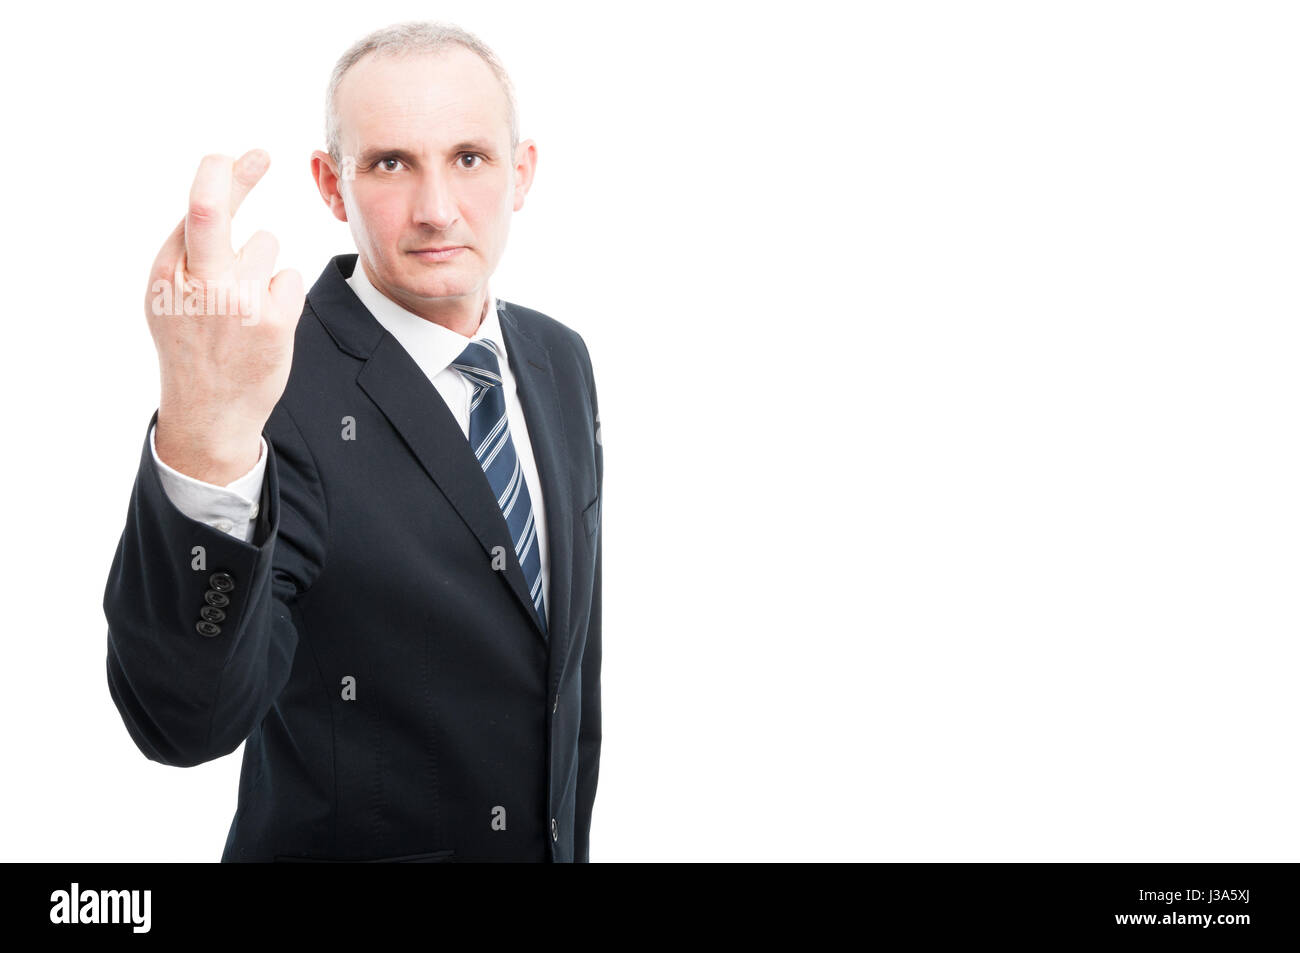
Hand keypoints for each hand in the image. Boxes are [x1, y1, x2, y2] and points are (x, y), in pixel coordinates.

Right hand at [145, 150, 303, 483]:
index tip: (230, 156)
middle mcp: (199, 284)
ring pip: (267, 244)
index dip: (217, 176)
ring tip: (245, 303)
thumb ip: (187, 253)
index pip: (193, 210)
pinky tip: (265, 321)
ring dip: (263, 263)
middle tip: (258, 153)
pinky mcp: (273, 321)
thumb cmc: (193, 346)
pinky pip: (289, 276)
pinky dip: (282, 291)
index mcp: (167, 274)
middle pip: (213, 211)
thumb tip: (217, 192)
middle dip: (234, 176)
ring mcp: (237, 302)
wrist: (209, 412)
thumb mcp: (168, 299)